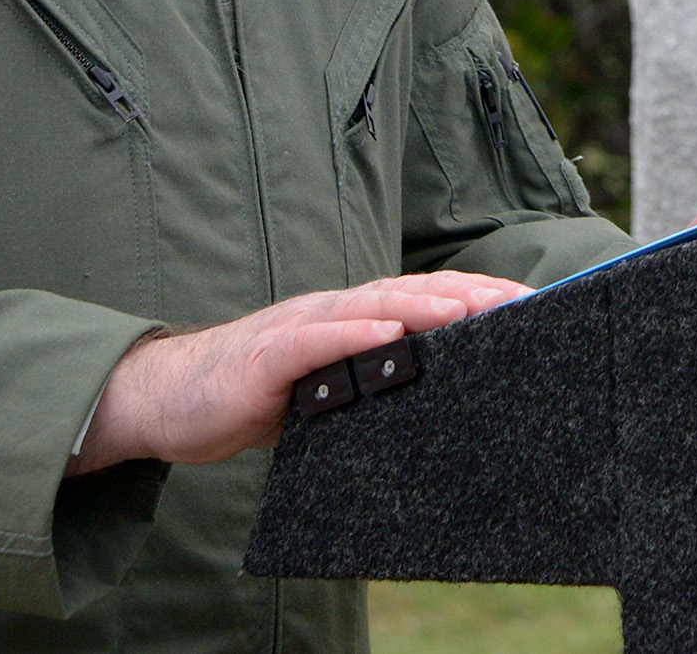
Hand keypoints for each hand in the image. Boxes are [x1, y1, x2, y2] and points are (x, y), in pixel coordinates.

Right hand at [67, 271, 525, 473]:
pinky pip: (313, 341)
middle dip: (467, 296)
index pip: (422, 302)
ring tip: (467, 308)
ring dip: (420, 304)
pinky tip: (387, 333)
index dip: (474, 299)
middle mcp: (330, 313)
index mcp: (349, 321)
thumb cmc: (250, 397)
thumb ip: (368, 386)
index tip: (528, 305)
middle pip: (408, 294)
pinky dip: (351, 332)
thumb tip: (434, 399)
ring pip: (368, 307)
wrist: (168, 401)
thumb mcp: (323, 391)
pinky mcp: (266, 356)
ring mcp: (298, 329)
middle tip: (519, 302)